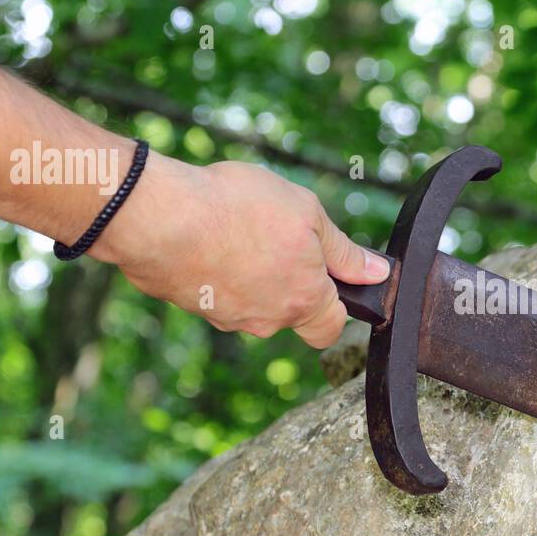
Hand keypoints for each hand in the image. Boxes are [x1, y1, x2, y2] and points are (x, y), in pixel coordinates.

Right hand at [93, 156, 388, 346]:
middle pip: (289, 311)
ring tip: (236, 228)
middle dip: (288, 279)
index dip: (336, 304)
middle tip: (274, 235)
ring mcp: (224, 317)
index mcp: (303, 301)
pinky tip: (206, 236)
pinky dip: (215, 270)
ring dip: (249, 272)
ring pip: (250, 301)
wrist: (159, 216)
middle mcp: (265, 320)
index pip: (331, 327)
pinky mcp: (189, 306)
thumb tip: (377, 273)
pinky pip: (214, 292)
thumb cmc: (237, 209)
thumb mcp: (306, 213)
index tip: (329, 276)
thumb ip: (344, 250)